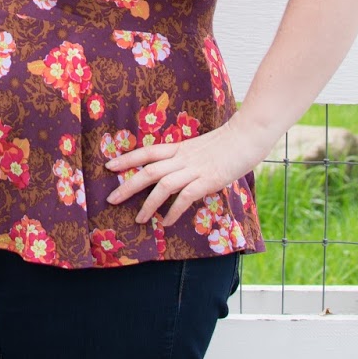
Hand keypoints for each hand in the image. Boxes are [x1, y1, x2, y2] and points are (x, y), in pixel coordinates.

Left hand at [105, 116, 268, 226]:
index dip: (127, 158)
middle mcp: (182, 157)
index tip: (109, 166)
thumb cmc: (228, 143)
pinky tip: (167, 222)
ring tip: (139, 220)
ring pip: (163, 185)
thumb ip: (188, 160)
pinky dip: (174, 210)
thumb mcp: (202, 149)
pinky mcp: (208, 180)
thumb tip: (177, 175)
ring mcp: (195, 169)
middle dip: (128, 185)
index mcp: (180, 148)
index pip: (147, 152)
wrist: (247, 136)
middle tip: (112, 199)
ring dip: (148, 203)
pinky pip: (185, 196)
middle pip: (149, 170)